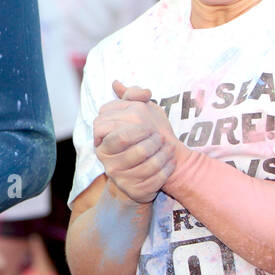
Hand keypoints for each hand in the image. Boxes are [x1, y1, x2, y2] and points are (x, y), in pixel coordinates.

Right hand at [92, 80, 178, 203]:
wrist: (145, 170)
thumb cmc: (141, 136)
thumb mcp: (137, 112)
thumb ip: (129, 97)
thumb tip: (117, 83)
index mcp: (103, 141)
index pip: (116, 135)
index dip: (136, 130)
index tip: (149, 127)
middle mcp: (107, 161)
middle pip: (134, 150)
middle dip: (153, 142)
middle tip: (161, 138)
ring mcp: (120, 177)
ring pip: (148, 166)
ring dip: (164, 155)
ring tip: (170, 148)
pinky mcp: (133, 190)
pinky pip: (155, 180)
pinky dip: (167, 169)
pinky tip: (171, 161)